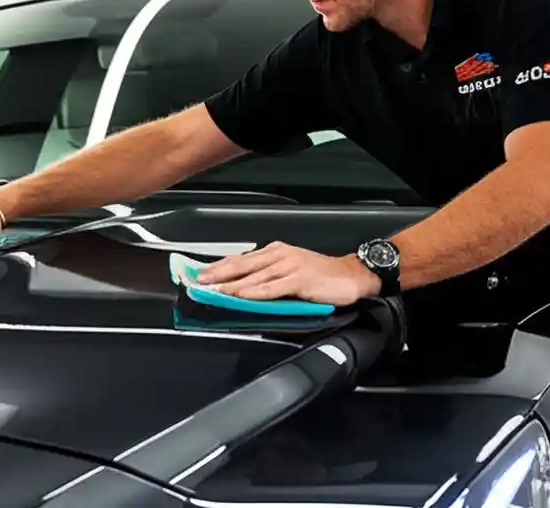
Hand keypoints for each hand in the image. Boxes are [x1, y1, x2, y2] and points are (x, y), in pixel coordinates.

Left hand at [194, 241, 379, 305]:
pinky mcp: (299, 280)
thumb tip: (242, 288)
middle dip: (216, 274)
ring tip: (214, 292)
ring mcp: (289, 266)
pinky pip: (272, 287)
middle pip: (241, 265)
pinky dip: (255, 292)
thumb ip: (268, 277)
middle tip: (197, 281)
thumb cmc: (321, 275)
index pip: (239, 259)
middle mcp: (279, 255)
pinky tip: (242, 296)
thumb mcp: (291, 271)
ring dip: (231, 285)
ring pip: (253, 277)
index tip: (198, 273)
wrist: (352, 276)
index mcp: (275, 252)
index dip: (217, 266)